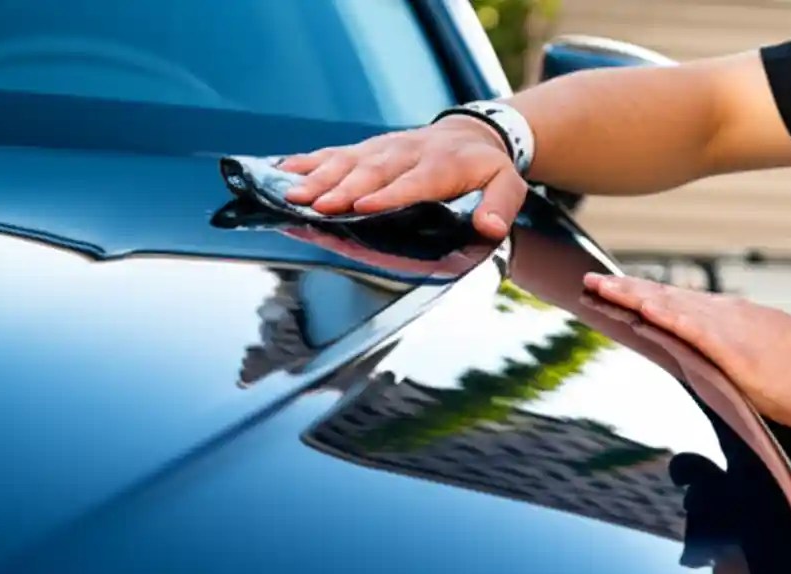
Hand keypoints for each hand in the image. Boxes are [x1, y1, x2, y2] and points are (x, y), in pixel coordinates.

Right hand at [277, 116, 527, 239]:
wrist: (473, 131)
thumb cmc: (487, 167)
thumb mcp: (508, 185)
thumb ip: (500, 206)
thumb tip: (489, 227)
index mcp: (442, 167)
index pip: (412, 182)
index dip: (387, 194)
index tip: (362, 207)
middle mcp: (407, 153)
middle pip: (372, 172)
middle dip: (342, 189)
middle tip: (315, 205)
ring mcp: (384, 148)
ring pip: (349, 160)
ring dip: (319, 177)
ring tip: (293, 194)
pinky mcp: (368, 148)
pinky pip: (335, 152)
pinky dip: (308, 161)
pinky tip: (282, 170)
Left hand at [582, 273, 790, 430]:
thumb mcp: (760, 375)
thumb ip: (729, 372)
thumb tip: (711, 382)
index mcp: (731, 322)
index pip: (677, 304)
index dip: (643, 295)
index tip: (614, 289)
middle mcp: (727, 315)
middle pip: (666, 297)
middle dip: (625, 289)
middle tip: (589, 281)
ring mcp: (730, 327)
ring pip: (671, 304)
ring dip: (632, 295)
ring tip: (598, 288)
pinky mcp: (735, 345)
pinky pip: (691, 326)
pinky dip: (662, 314)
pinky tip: (639, 307)